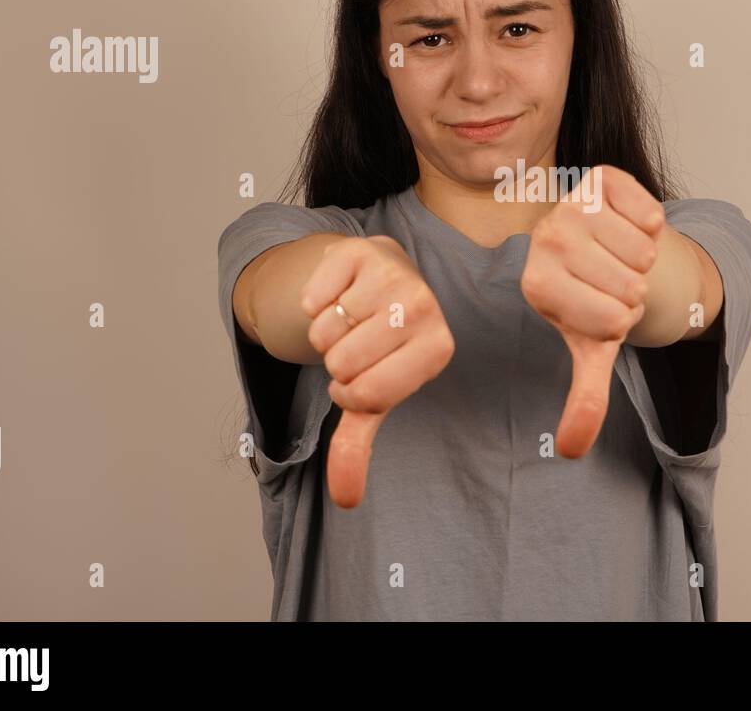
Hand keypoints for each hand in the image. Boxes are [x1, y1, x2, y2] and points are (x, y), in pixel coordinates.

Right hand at [300, 235, 454, 507]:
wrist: (384, 278)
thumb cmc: (385, 346)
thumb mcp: (375, 395)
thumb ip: (357, 446)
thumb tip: (344, 499)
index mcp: (438, 350)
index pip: (366, 396)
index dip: (350, 392)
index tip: (363, 378)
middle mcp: (423, 309)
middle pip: (342, 363)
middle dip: (338, 363)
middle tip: (358, 345)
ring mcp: (394, 276)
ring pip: (324, 332)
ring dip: (326, 334)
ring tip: (351, 321)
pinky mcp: (360, 252)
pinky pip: (312, 298)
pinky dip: (313, 302)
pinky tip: (339, 295)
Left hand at [519, 165, 665, 457]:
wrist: (604, 247)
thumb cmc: (594, 299)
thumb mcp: (592, 350)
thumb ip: (583, 400)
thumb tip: (571, 451)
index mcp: (536, 284)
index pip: (611, 319)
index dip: (620, 320)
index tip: (601, 308)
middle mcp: (545, 238)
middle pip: (629, 285)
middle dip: (633, 290)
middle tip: (612, 281)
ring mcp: (571, 203)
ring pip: (643, 250)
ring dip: (643, 258)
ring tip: (620, 256)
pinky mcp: (601, 177)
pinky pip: (651, 214)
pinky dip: (652, 225)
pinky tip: (629, 227)